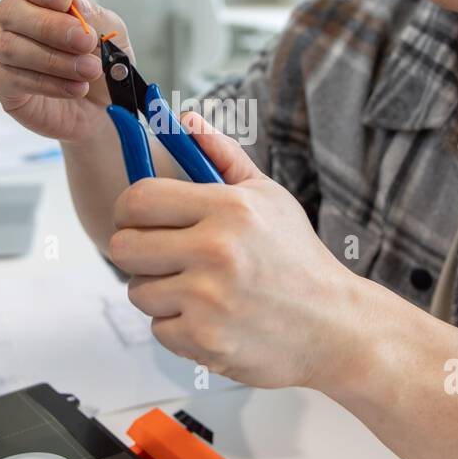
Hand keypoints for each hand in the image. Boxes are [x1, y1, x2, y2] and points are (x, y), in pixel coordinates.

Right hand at [0, 0, 129, 142]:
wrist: (106, 108)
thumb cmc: (102, 64)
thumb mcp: (111, 33)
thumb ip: (92, 15)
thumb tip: (74, 2)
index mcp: (35, 0)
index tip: (66, 0)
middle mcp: (13, 23)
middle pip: (10, 10)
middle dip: (51, 27)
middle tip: (86, 42)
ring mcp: (2, 54)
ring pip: (11, 47)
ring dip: (55, 59)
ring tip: (89, 71)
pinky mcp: (3, 86)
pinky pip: (13, 78)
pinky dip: (49, 83)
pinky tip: (75, 88)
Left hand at [108, 112, 357, 387]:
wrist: (333, 325)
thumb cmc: (297, 257)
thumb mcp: (268, 196)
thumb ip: (222, 155)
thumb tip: (183, 119)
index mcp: (228, 208)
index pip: (139, 198)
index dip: (128, 209)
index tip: (137, 219)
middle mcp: (215, 250)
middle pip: (124, 247)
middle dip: (137, 252)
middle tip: (163, 256)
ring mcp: (208, 298)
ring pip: (138, 292)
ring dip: (160, 292)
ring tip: (198, 290)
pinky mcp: (205, 339)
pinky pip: (158, 329)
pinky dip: (178, 328)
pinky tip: (211, 318)